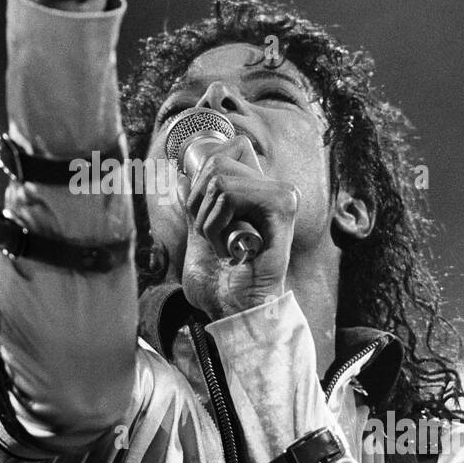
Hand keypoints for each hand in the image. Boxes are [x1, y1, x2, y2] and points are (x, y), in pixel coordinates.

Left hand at [178, 136, 299, 318]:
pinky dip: (215, 223)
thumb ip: (194, 205)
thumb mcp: (198, 237)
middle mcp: (275, 190)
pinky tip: (228, 249)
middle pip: (218, 160)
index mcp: (260, 194)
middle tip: (212, 237)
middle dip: (198, 202)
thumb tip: (182, 175)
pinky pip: (229, 193)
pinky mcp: (282, 207)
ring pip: (219, 178)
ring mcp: (282, 196)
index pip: (229, 149)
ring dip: (206, 219)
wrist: (235, 313)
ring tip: (222, 247)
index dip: (202, 179)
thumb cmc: (222, 286)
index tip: (204, 218)